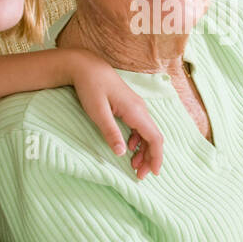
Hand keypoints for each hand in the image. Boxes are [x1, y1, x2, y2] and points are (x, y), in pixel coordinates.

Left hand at [69, 55, 163, 178]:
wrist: (86, 66)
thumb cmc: (90, 87)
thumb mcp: (97, 112)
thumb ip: (110, 132)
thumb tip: (121, 154)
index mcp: (136, 111)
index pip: (155, 138)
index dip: (156, 157)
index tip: (153, 174)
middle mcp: (140, 109)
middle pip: (154, 137)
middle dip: (151, 158)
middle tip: (140, 175)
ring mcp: (136, 106)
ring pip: (148, 133)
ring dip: (144, 150)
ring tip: (134, 165)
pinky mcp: (130, 106)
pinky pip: (140, 127)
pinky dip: (138, 141)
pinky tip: (128, 148)